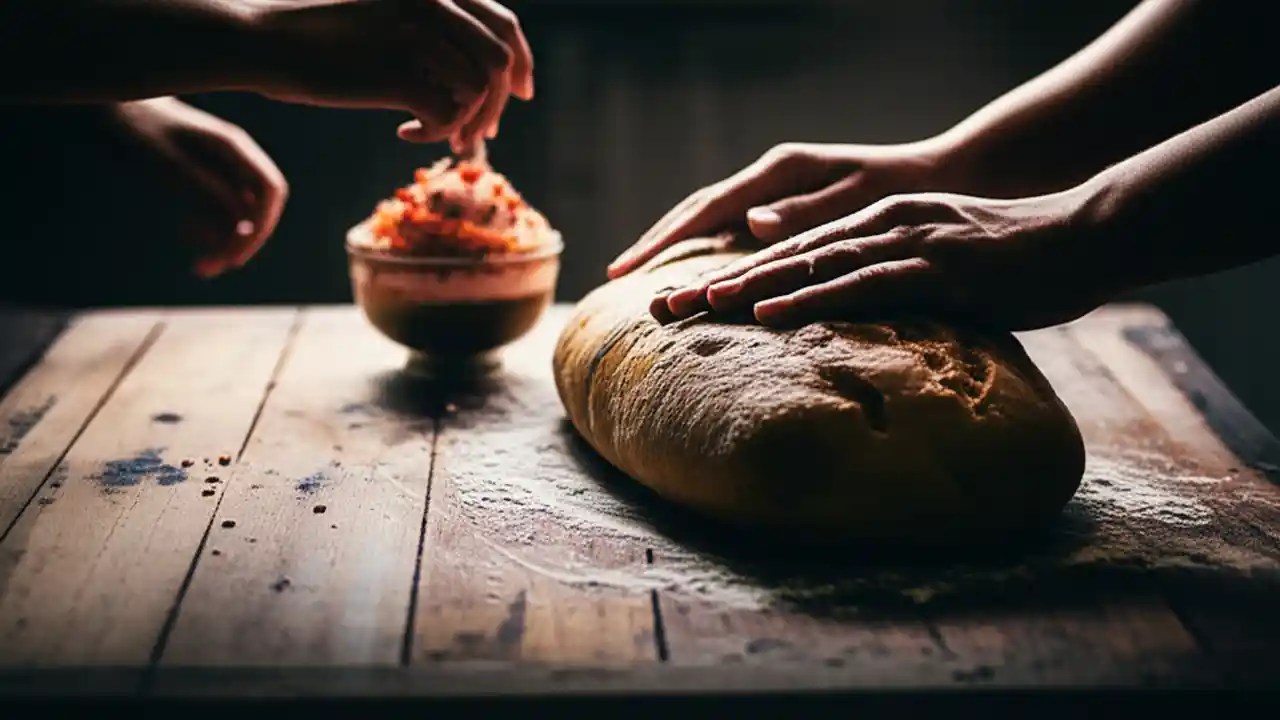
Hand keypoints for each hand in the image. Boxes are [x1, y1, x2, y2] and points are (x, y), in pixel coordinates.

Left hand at [109, 97, 287, 277]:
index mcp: (235, 147)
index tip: (236, 254)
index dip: (261, 225)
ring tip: (196, 256)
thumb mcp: (170, 162)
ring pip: (239, 215)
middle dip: (240, 241)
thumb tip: (241, 223)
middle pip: (258, 209)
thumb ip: (207, 190)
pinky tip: (187, 234)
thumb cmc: (141, 129)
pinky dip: (208, 229)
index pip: (270, 190)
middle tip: (212, 267)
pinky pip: (219, 212)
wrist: (116, 105)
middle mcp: (236, 160)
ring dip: (222, 240)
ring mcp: (223, 170)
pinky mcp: (207, 180)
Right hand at [248, 0, 533, 151]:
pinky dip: (436, 132)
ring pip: (480, 88)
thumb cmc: (315, 37)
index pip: (503, 21)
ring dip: (471, 122)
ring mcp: (415, 35)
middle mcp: (430, 3)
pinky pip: (448, 113)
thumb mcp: (382, 20)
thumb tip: (474, 82)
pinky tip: (404, 133)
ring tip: (445, 138)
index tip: (524, 92)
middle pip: (499, 59)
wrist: (262, 39)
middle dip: (501, 102)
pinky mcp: (397, 71)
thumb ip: (428, 36)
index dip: (521, 60)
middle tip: (485, 134)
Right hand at [608, 139, 957, 278]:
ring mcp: (774, 190)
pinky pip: (731, 227)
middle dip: (656, 243)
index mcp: (779, 172)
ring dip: (675, 244)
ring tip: (641, 274)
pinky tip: (692, 270)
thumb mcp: (859, 199)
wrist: (937, 176)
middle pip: (697, 210)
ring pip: (710, 217)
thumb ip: (806, 212)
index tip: (627, 269)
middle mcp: (769, 178)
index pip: (707, 209)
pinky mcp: (783, 205)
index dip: (664, 240)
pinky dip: (703, 247)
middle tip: (616, 275)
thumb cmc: (902, 192)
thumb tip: (751, 225)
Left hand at [651, 186, 1117, 332]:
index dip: (733, 273)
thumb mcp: (944, 275)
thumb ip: (896, 290)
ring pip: (809, 264)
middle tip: (662, 304)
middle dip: (718, 279)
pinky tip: (768, 312)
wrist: (1088, 236)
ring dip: (747, 286)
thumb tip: (858, 328)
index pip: (791, 251)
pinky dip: (809, 297)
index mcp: (876, 227)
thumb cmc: (1018, 264)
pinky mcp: (935, 265)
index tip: (686, 299)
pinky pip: (859, 284)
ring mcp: (906, 241)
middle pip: (783, 254)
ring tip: (696, 306)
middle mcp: (880, 225)